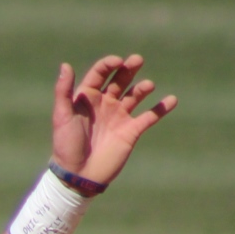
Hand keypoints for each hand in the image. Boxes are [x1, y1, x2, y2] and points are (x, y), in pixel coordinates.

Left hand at [50, 54, 177, 185]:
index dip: (108, 65)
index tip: (117, 62)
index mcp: (87, 98)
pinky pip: (149, 116)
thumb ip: (63, 91)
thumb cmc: (66, 144)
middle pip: (119, 80)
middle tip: (137, 59)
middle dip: (129, 69)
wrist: (79, 174)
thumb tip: (66, 65)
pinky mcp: (131, 131)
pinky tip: (172, 100)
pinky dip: (161, 108)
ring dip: (143, 88)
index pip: (100, 74)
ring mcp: (119, 117)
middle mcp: (105, 104)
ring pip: (135, 95)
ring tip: (148, 85)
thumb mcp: (62, 116)